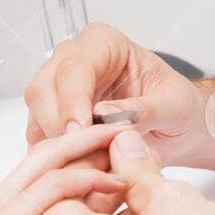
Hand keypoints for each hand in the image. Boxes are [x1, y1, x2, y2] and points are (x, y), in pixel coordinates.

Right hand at [23, 21, 207, 165]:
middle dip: (60, 127)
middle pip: (43, 91)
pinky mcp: (50, 119)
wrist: (177, 128)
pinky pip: (38, 139)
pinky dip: (54, 159)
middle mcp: (72, 60)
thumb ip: (144, 108)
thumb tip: (105, 114)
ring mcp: (56, 89)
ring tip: (91, 167)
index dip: (72, 102)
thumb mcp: (175, 107)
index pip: (74, 69)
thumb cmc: (178, 107)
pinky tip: (81, 170)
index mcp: (103, 43)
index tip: (79, 132)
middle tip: (84, 158)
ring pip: (36, 117)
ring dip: (56, 146)